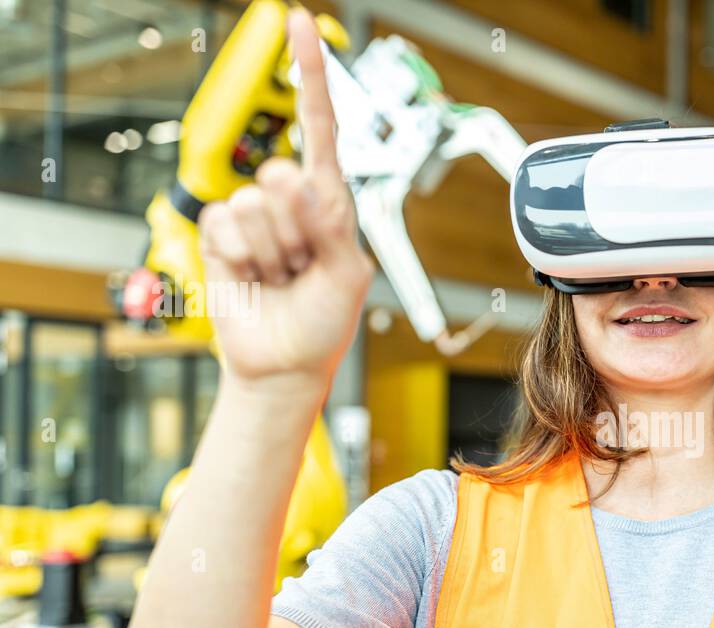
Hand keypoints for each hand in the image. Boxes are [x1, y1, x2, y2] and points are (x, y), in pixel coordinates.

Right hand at [197, 8, 372, 389]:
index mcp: (330, 200)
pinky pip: (226, 224)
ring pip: (255, 203)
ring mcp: (253, 216)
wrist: (284, 362)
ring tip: (282, 277)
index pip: (321, 126)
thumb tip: (299, 185)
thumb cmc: (324, 322)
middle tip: (303, 265)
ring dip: (274, 251)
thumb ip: (331, 228)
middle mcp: (290, 200)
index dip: (310, 75)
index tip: (301, 25)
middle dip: (298, 229)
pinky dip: (245, 257)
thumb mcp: (348, 276)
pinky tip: (255, 278)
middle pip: (284, 174)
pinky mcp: (219, 235)